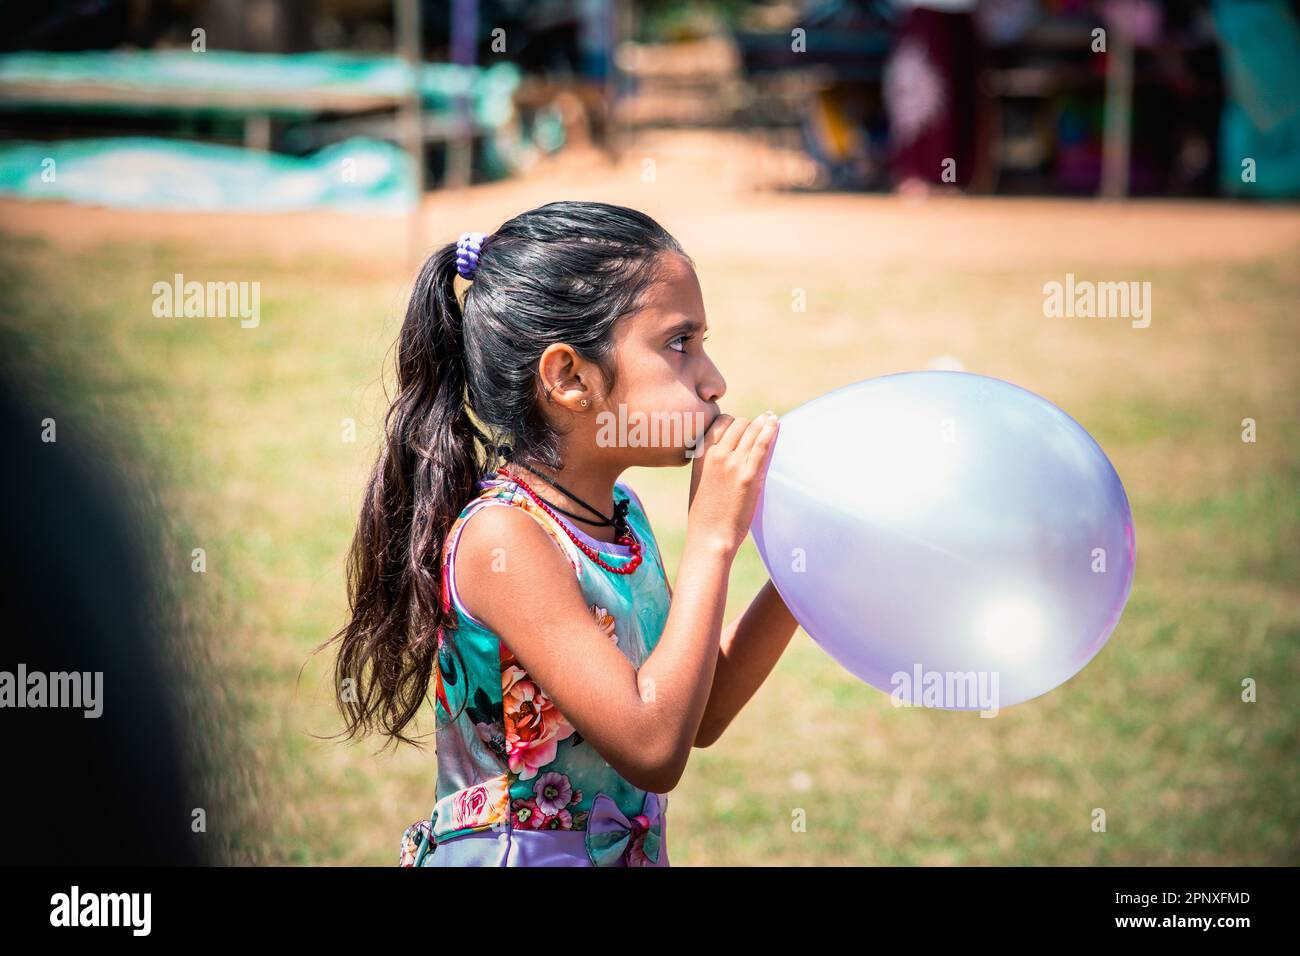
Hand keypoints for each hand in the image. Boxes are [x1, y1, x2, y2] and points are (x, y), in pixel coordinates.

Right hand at [686, 411, 780, 556]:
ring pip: (751, 431)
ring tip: (772, 418)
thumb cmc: (704, 514)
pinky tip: (776, 423)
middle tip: (759, 424)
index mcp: (701, 454)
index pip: (720, 422)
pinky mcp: (749, 476)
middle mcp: (716, 454)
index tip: (742, 427)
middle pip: (738, 424)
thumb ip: (710, 463)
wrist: (709, 536)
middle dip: (749, 424)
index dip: (733, 422)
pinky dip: (770, 430)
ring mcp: (733, 463)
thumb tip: (725, 454)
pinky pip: (762, 445)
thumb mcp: (700, 481)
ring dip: (763, 422)